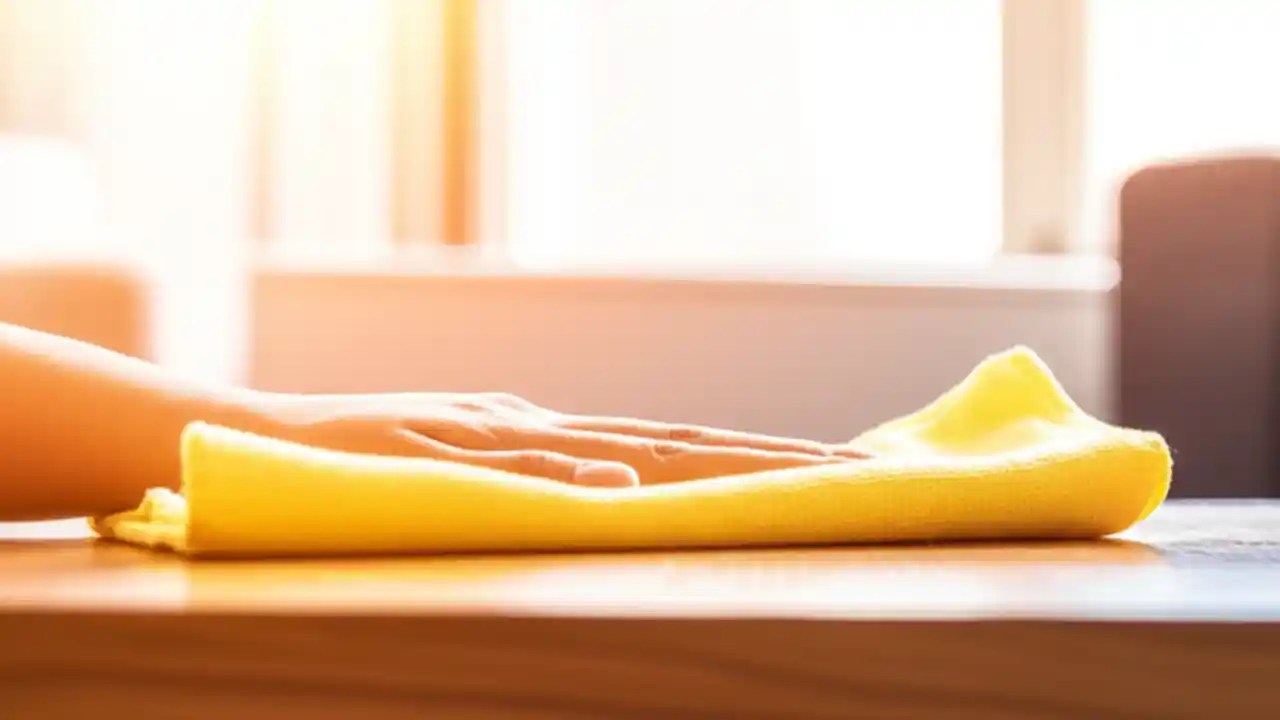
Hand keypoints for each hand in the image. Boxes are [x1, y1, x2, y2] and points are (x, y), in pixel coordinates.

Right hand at [261, 392, 865, 487]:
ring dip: (708, 464)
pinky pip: (517, 475)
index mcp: (560, 435)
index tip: (835, 472)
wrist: (274, 439)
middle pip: (680, 446)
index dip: (759, 459)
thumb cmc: (380, 453)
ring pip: (623, 453)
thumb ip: (545, 465)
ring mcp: (500, 442)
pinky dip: (570, 479)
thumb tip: (611, 480)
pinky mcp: (445, 456)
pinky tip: (620, 490)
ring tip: (793, 476)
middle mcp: (547, 431)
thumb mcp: (480, 457)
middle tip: (860, 471)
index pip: (682, 448)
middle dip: (771, 460)